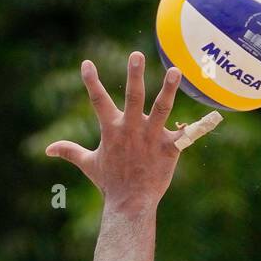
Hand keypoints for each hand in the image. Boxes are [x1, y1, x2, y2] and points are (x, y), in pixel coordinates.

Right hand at [46, 53, 207, 212]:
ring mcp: (152, 138)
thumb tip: (47, 149)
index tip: (87, 63)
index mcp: (112, 130)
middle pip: (133, 97)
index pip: (98, 100)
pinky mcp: (169, 149)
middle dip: (134, 76)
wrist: (131, 205)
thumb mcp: (88, 165)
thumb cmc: (111, 183)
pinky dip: (199, 127)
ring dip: (168, 89)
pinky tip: (213, 115)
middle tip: (136, 55)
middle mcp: (132, 130)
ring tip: (175, 70)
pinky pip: (186, 134)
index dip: (91, 81)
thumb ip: (70, 151)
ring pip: (162, 109)